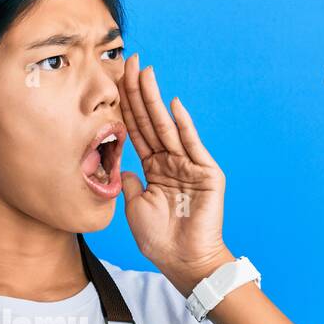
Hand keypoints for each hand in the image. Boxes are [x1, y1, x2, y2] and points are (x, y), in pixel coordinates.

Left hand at [117, 52, 234, 296]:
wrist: (184, 261)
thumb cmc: (160, 239)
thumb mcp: (134, 208)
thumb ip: (129, 183)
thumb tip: (123, 166)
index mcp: (153, 169)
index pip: (136, 132)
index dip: (126, 107)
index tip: (117, 81)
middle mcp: (170, 162)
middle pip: (150, 121)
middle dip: (138, 92)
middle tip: (130, 62)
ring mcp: (189, 165)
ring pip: (167, 126)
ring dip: (155, 99)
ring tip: (146, 73)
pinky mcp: (206, 173)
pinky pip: (191, 144)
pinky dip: (183, 124)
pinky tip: (172, 104)